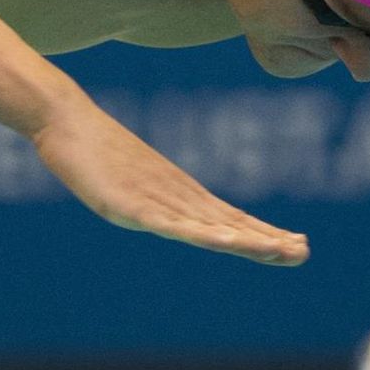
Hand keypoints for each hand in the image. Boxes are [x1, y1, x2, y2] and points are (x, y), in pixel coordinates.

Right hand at [32, 105, 307, 264]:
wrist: (65, 117)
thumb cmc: (95, 147)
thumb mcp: (131, 177)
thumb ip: (151, 194)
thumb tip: (168, 208)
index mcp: (178, 193)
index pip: (230, 218)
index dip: (263, 233)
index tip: (299, 246)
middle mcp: (175, 195)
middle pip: (228, 222)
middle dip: (266, 239)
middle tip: (304, 252)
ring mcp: (154, 198)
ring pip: (208, 225)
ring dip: (245, 238)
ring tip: (280, 250)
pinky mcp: (129, 203)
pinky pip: (170, 223)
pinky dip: (201, 233)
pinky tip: (224, 242)